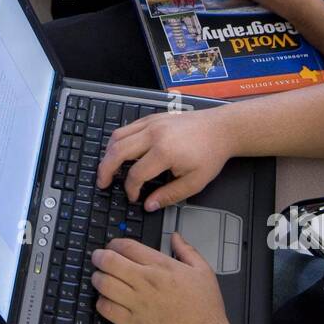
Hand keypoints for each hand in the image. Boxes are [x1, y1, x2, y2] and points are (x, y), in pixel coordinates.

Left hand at [91, 234, 230, 323]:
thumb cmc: (205, 309)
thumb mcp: (204, 271)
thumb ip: (187, 250)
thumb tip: (176, 236)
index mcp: (161, 267)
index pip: (127, 246)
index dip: (114, 243)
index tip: (112, 246)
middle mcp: (145, 282)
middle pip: (109, 261)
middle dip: (99, 256)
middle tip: (98, 258)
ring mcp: (137, 303)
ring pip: (103, 284)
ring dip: (97, 278)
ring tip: (99, 277)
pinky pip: (106, 308)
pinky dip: (101, 302)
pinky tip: (106, 300)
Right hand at [96, 106, 234, 209]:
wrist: (220, 129)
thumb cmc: (210, 154)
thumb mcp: (194, 182)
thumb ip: (169, 195)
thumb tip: (149, 205)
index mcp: (164, 152)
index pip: (135, 174)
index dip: (130, 190)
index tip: (133, 197)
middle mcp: (154, 135)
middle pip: (117, 152)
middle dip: (105, 170)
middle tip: (102, 183)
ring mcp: (151, 124)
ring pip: (117, 137)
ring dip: (108, 153)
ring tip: (107, 168)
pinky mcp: (152, 118)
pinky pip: (126, 128)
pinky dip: (117, 140)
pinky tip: (119, 151)